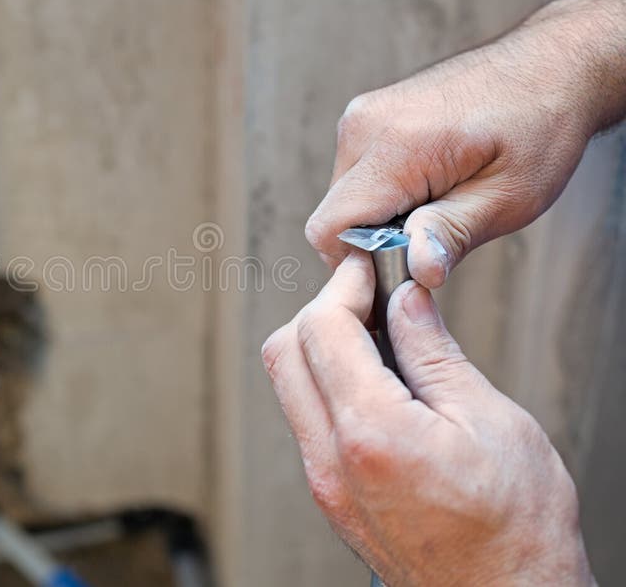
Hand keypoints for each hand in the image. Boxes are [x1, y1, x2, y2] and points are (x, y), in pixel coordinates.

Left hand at [261, 254, 593, 585]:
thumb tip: (405, 302)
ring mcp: (324, 483)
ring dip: (320, 346)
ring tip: (378, 336)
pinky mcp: (330, 496)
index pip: (322, 328)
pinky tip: (375, 380)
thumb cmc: (514, 531)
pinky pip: (307, 421)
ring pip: (290, 387)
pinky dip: (327, 385)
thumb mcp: (491, 422)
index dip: (344, 285)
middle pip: (286, 352)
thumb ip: (435, 354)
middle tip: (369, 296)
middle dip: (322, 310)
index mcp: (371, 433)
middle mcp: (331, 460)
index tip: (369, 269)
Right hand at [305, 0, 625, 287]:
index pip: (331, 227)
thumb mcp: (512, 195)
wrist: (549, 64)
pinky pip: (355, 176)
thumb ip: (454, 233)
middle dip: (375, 241)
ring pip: (343, 199)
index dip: (362, 262)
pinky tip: (430, 182)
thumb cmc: (539, 126)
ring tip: (439, 202)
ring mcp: (360, 116)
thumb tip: (417, 271)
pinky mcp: (365, 115)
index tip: (408, 265)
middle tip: (436, 235)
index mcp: (396, 145)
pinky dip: (383, 194)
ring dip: (380, 216)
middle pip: (335, 217)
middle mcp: (364, 125)